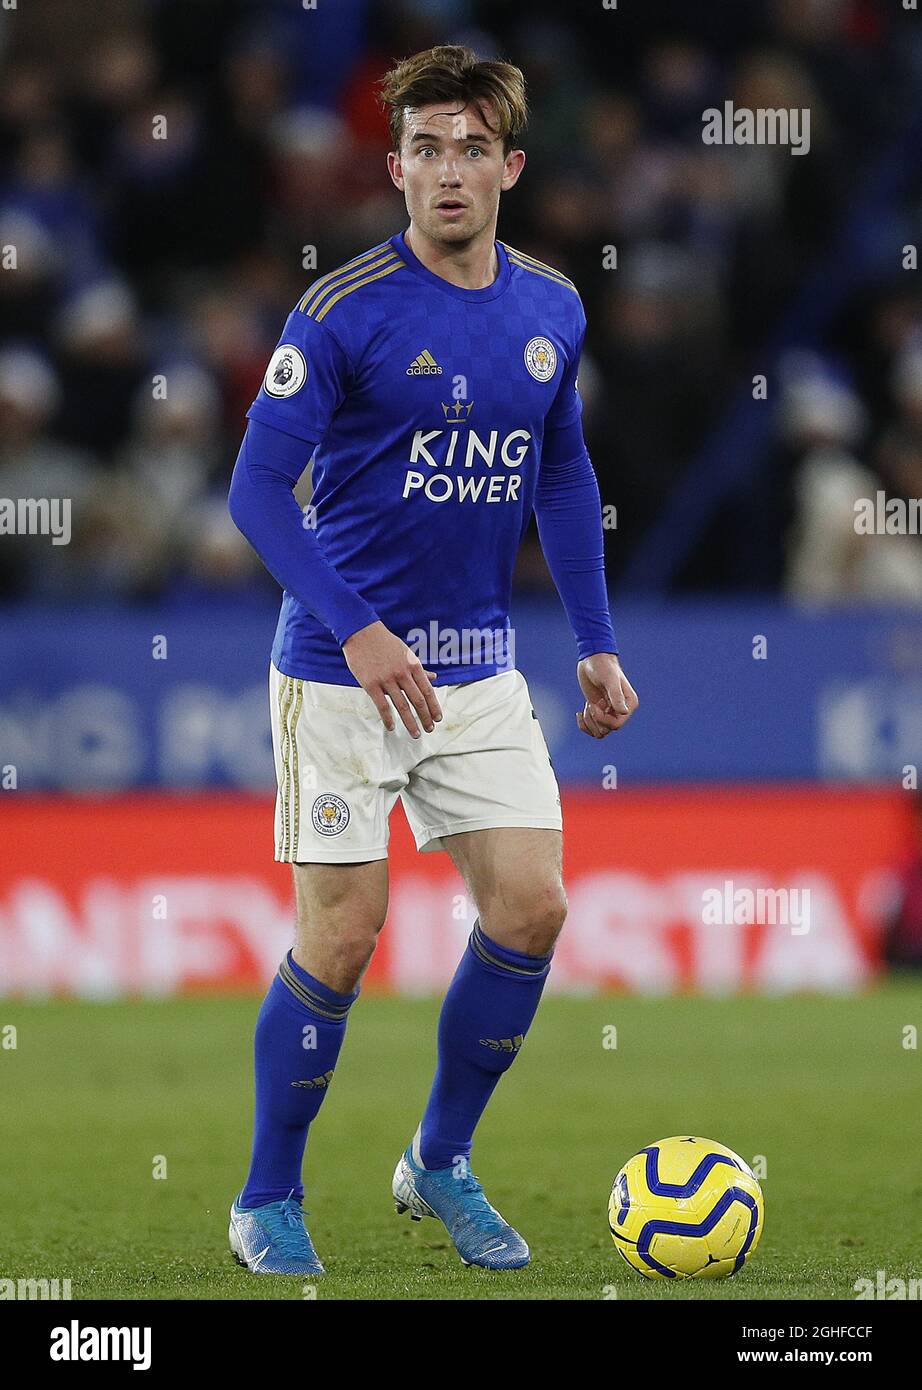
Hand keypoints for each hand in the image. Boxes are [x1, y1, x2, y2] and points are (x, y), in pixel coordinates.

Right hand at [342, 621, 441, 736]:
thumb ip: (419, 668)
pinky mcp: (371, 684)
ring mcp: (387, 679)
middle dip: (425, 718)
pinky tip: (392, 727)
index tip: (438, 718)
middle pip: (418, 701)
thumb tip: (434, 678)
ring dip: (410, 723)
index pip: (428, 691)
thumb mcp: (406, 653)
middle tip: (429, 729)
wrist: (362, 633)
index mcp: (413, 665)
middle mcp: (402, 673)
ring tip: (415, 734)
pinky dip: (388, 719)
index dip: (434, 707)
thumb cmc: (385, 643)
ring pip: (402, 706)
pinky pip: (382, 706)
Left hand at [575, 653, 637, 737]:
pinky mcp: (598, 711)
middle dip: (595, 720)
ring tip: (587, 706)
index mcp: (629, 704)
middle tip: (591, 705)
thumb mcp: (610, 680)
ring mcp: (609, 711)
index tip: (594, 706)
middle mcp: (621, 710)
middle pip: (607, 730)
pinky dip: (584, 725)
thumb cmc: (603, 666)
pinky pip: (592, 727)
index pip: (616, 725)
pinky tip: (579, 712)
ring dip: (590, 722)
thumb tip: (623, 712)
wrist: (592, 659)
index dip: (602, 719)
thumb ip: (616, 696)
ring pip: (600, 732)